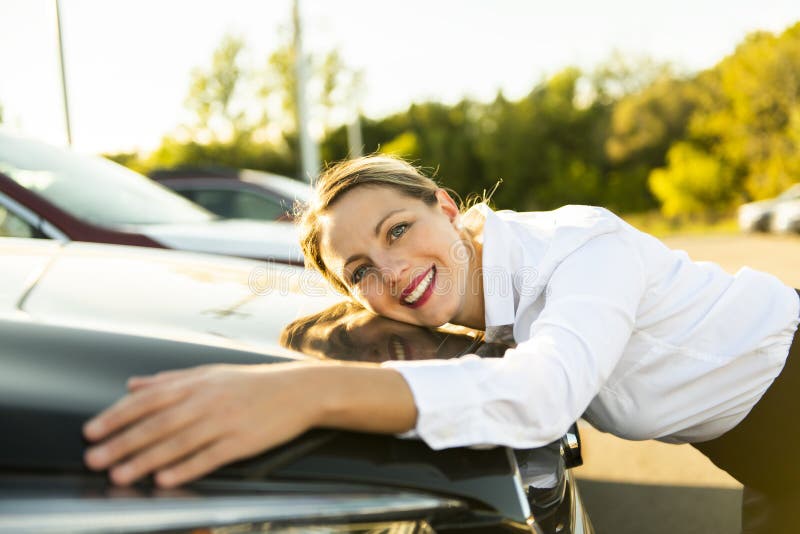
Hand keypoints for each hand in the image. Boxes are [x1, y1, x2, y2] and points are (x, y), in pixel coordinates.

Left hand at [83, 362, 322, 487]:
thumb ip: (170, 380)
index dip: (117, 415)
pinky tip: (165, 479)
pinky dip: (185, 468)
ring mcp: (225, 421)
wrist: (299, 390)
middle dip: (122, 442)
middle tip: (94, 459)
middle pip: (157, 423)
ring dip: (146, 460)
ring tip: (120, 475)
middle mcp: (207, 400)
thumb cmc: (253, 383)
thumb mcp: (210, 373)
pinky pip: (209, 456)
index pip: (148, 399)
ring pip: (178, 442)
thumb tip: (132, 384)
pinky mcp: (243, 441)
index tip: (91, 431)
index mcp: (197, 382)